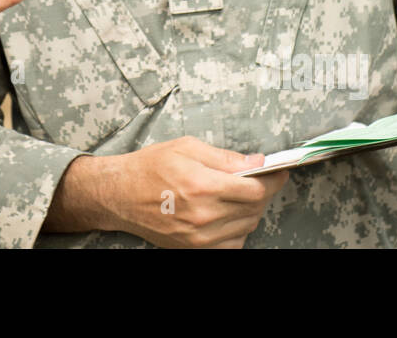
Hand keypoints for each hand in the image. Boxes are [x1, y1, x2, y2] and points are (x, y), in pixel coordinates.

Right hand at [52, 137, 288, 247]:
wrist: (119, 195)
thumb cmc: (149, 167)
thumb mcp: (186, 148)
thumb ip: (224, 157)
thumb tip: (256, 163)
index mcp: (202, 185)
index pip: (255, 189)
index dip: (272, 179)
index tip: (277, 172)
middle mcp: (203, 215)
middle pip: (254, 208)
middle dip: (262, 192)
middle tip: (257, 179)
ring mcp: (199, 237)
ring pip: (246, 226)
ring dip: (250, 210)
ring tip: (238, 194)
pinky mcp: (194, 248)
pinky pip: (232, 243)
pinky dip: (237, 229)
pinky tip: (226, 214)